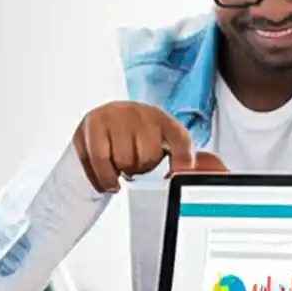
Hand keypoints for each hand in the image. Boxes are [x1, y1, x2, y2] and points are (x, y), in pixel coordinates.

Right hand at [74, 102, 227, 191]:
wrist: (113, 118)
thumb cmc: (143, 137)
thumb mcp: (170, 147)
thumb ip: (188, 161)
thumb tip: (200, 173)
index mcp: (164, 119)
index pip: (179, 140)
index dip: (183, 160)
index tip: (181, 175)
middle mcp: (140, 111)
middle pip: (145, 157)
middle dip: (140, 168)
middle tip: (137, 165)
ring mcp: (114, 114)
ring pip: (122, 159)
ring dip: (121, 172)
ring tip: (122, 165)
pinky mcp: (91, 123)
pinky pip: (97, 159)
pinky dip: (104, 177)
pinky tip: (109, 179)